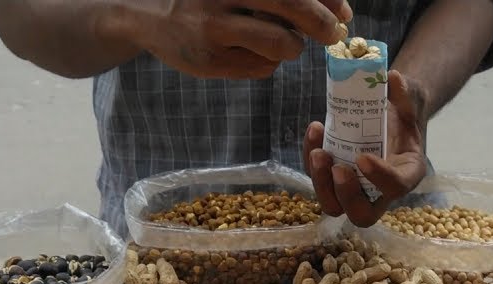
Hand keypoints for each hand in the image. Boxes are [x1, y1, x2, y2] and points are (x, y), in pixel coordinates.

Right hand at [135, 0, 350, 79]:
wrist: (148, 13)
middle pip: (291, 5)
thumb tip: (338, 10)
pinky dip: (268, 63)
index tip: (344, 12)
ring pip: (280, 44)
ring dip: (292, 47)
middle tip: (332, 33)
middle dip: (322, 23)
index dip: (327, 0)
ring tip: (284, 44)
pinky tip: (251, 53)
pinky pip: (261, 68)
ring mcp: (215, 29)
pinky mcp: (210, 61)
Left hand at [303, 70, 427, 227]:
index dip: (379, 177)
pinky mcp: (335, 180)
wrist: (391, 119)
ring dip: (321, 182)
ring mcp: (356, 190)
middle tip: (336, 166)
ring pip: (334, 205)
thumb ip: (405, 95)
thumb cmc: (403, 116)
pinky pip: (320, 179)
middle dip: (345, 194)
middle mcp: (381, 192)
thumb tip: (393, 77)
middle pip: (361, 214)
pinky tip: (315, 131)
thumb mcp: (410, 103)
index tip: (363, 157)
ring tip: (317, 150)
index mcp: (406, 175)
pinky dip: (312, 159)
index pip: (395, 187)